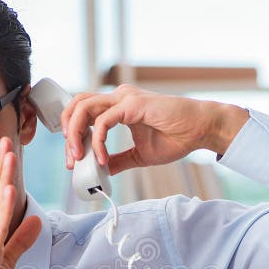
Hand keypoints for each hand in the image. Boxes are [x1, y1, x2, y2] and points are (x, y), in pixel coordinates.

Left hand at [60, 84, 248, 174]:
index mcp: (118, 106)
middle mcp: (118, 97)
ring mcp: (124, 98)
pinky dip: (98, 141)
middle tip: (71, 159)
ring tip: (79, 157)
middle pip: (77, 105)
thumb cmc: (176, 137)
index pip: (83, 112)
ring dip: (76, 135)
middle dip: (67, 133)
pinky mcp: (132, 104)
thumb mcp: (139, 155)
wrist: (200, 130)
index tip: (73, 160)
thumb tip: (102, 171)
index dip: (73, 134)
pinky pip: (103, 121)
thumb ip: (118, 160)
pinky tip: (103, 159)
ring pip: (83, 108)